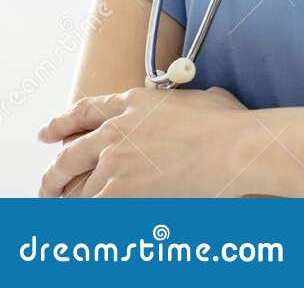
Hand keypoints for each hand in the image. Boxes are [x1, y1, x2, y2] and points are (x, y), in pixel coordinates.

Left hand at [38, 84, 263, 196]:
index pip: (83, 112)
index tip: (47, 133)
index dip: (60, 124)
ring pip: (78, 190)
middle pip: (68, 155)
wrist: (233, 149)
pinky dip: (90, 217)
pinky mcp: (118, 191)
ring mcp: (114, 161)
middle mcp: (116, 130)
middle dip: (54, 175)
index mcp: (134, 103)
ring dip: (73, 202)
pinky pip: (91, 210)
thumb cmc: (229, 125)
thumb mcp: (205, 100)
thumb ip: (185, 104)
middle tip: (50, 186)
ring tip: (72, 212)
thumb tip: (194, 108)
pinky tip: (91, 225)